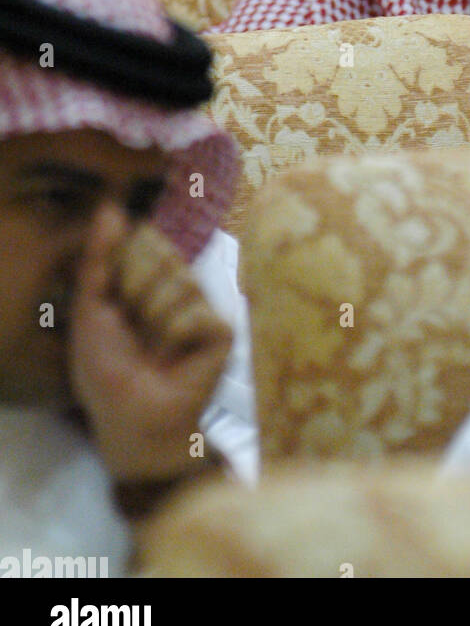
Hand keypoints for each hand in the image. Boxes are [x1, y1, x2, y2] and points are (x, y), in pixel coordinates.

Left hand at [68, 205, 231, 484]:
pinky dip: (176, 337)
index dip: (123, 266)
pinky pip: (194, 313)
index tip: (115, 301)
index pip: (143, 239)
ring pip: (179, 282)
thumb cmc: (108, 370)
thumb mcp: (91, 309)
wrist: (134, 419)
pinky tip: (175, 358)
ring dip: (153, 320)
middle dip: (136, 291)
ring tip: (154, 350)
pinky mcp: (222, 330)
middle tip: (133, 329)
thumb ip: (101, 257)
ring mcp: (202, 306)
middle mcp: (179, 286)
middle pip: (161, 253)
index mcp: (148, 278)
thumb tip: (111, 206)